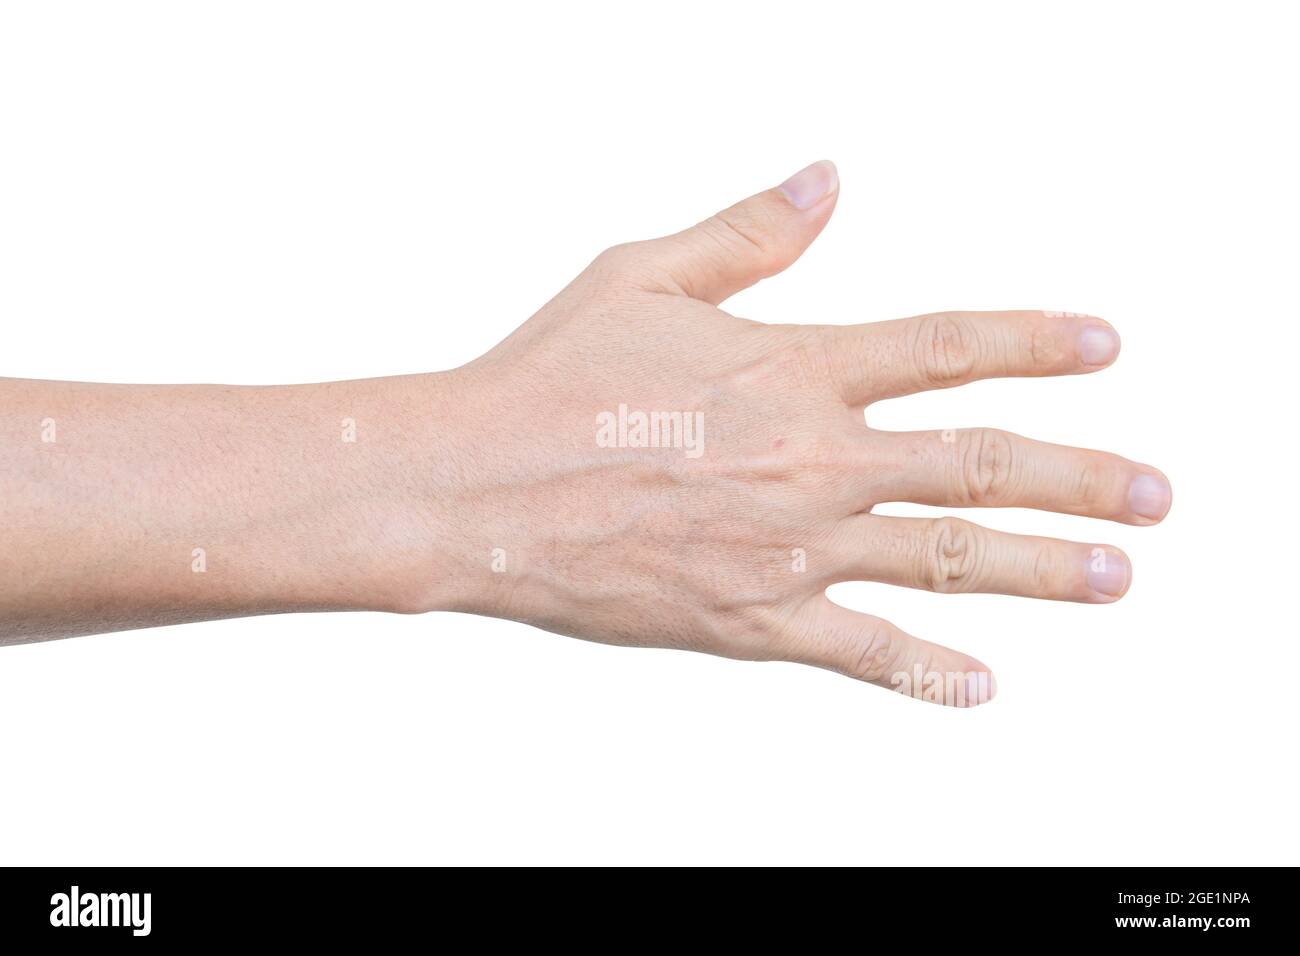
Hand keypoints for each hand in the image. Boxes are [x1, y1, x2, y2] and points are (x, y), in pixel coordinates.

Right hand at [429, 160, 1171, 705]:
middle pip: (978, 465)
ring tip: (1113, 580)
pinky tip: (981, 686)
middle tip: (1154, 496)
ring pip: (944, 560)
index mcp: (792, 367)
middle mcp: (810, 459)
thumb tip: (829, 181)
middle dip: (1080, 479)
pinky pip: (858, 651)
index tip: (1105, 347)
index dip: (1037, 342)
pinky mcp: (748, 620)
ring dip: (1040, 571)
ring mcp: (787, 547)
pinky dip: (924, 673)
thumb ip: (750, 235)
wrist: (474, 486)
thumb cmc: (548, 377)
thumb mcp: (644, 274)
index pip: (948, 348)